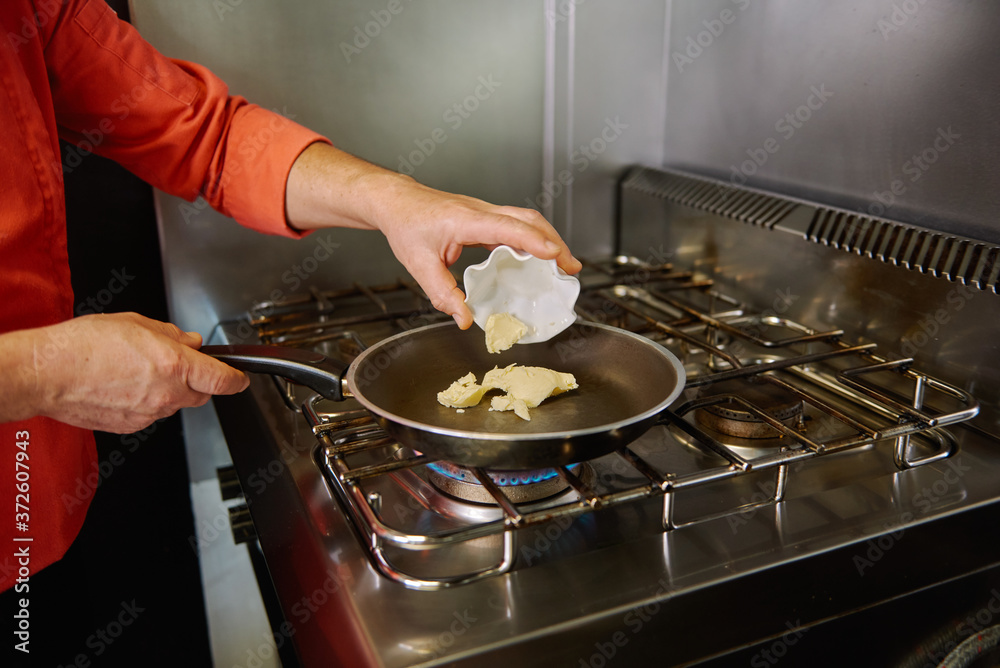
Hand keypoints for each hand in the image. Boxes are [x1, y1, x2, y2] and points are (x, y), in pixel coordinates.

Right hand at [6, 312, 248, 432]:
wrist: (45, 375)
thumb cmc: (82, 346)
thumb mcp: (135, 324)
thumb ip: (171, 335)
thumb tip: (190, 342)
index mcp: (173, 365)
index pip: (222, 380)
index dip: (236, 379)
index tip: (240, 378)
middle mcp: (166, 394)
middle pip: (202, 395)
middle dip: (198, 382)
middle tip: (178, 365)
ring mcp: (148, 414)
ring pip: (175, 405)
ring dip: (169, 391)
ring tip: (138, 371)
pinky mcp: (130, 427)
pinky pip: (151, 414)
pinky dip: (147, 402)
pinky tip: (124, 386)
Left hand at [284, 143, 581, 327]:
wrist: (396, 202)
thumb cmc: (406, 225)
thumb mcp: (420, 265)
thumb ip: (443, 294)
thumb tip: (465, 319)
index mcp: (467, 220)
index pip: (508, 227)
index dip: (534, 241)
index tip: (555, 256)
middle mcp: (481, 211)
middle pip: (529, 220)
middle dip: (555, 242)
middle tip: (571, 268)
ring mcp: (485, 212)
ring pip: (527, 220)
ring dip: (549, 239)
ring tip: (564, 264)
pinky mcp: (485, 217)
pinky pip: (517, 225)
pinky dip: (534, 239)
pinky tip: (539, 258)